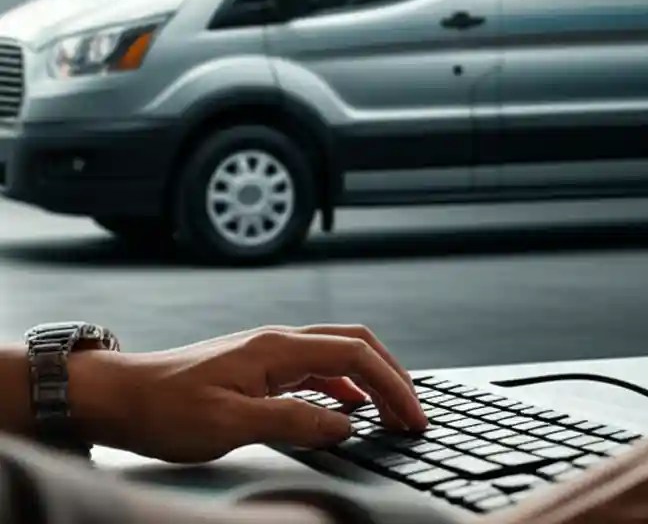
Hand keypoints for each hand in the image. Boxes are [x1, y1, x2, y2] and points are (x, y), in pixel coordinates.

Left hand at [66, 325, 427, 462]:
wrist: (114, 396)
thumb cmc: (162, 408)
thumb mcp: (230, 425)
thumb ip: (293, 423)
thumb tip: (345, 425)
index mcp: (278, 348)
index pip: (357, 356)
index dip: (393, 386)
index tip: (412, 416)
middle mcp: (279, 341)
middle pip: (358, 345)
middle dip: (394, 378)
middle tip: (413, 414)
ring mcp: (269, 352)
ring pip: (340, 355)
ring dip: (373, 381)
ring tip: (391, 414)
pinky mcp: (259, 367)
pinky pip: (318, 368)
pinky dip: (346, 386)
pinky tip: (348, 410)